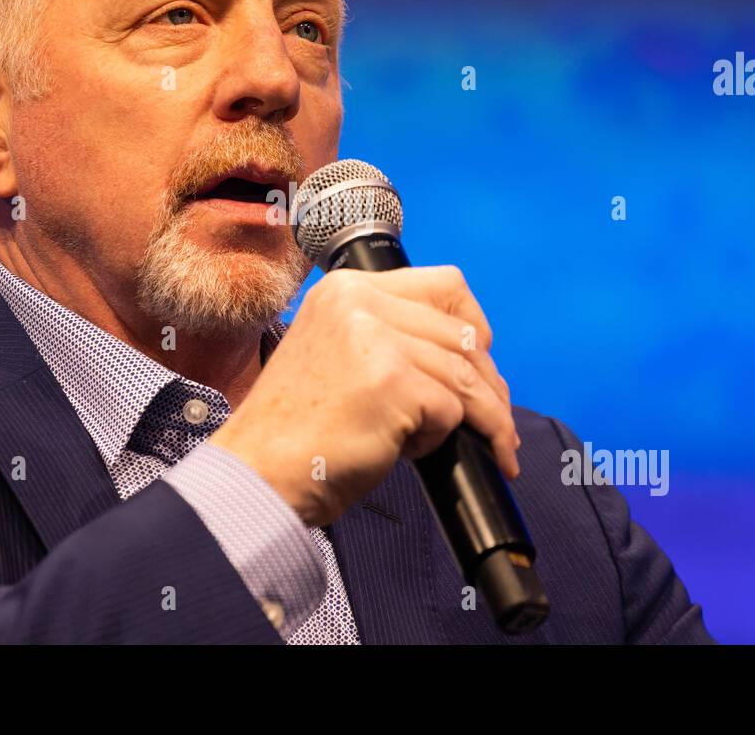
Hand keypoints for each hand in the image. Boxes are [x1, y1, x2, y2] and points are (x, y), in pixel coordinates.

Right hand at [210, 266, 518, 527]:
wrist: (259, 471)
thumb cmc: (296, 429)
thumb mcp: (335, 353)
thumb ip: (387, 337)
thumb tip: (464, 356)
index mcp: (346, 289)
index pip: (444, 284)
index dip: (473, 323)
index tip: (479, 360)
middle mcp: (360, 302)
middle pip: (463, 332)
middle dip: (488, 381)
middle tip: (495, 419)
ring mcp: (375, 340)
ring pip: (465, 374)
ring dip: (486, 417)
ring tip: (490, 446)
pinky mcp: (392, 383)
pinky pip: (452, 410)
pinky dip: (441, 439)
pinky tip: (412, 452)